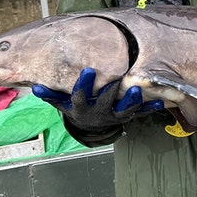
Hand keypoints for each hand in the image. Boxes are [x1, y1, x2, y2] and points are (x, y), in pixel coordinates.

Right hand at [32, 67, 163, 131]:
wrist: (91, 126)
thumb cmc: (76, 108)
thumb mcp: (62, 103)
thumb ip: (51, 94)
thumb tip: (36, 87)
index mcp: (82, 109)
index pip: (81, 97)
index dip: (84, 84)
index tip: (89, 70)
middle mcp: (99, 114)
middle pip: (105, 103)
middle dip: (112, 91)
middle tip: (118, 78)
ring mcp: (115, 116)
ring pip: (125, 111)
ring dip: (132, 101)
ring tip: (138, 90)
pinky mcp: (128, 116)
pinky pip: (140, 114)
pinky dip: (150, 108)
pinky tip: (160, 101)